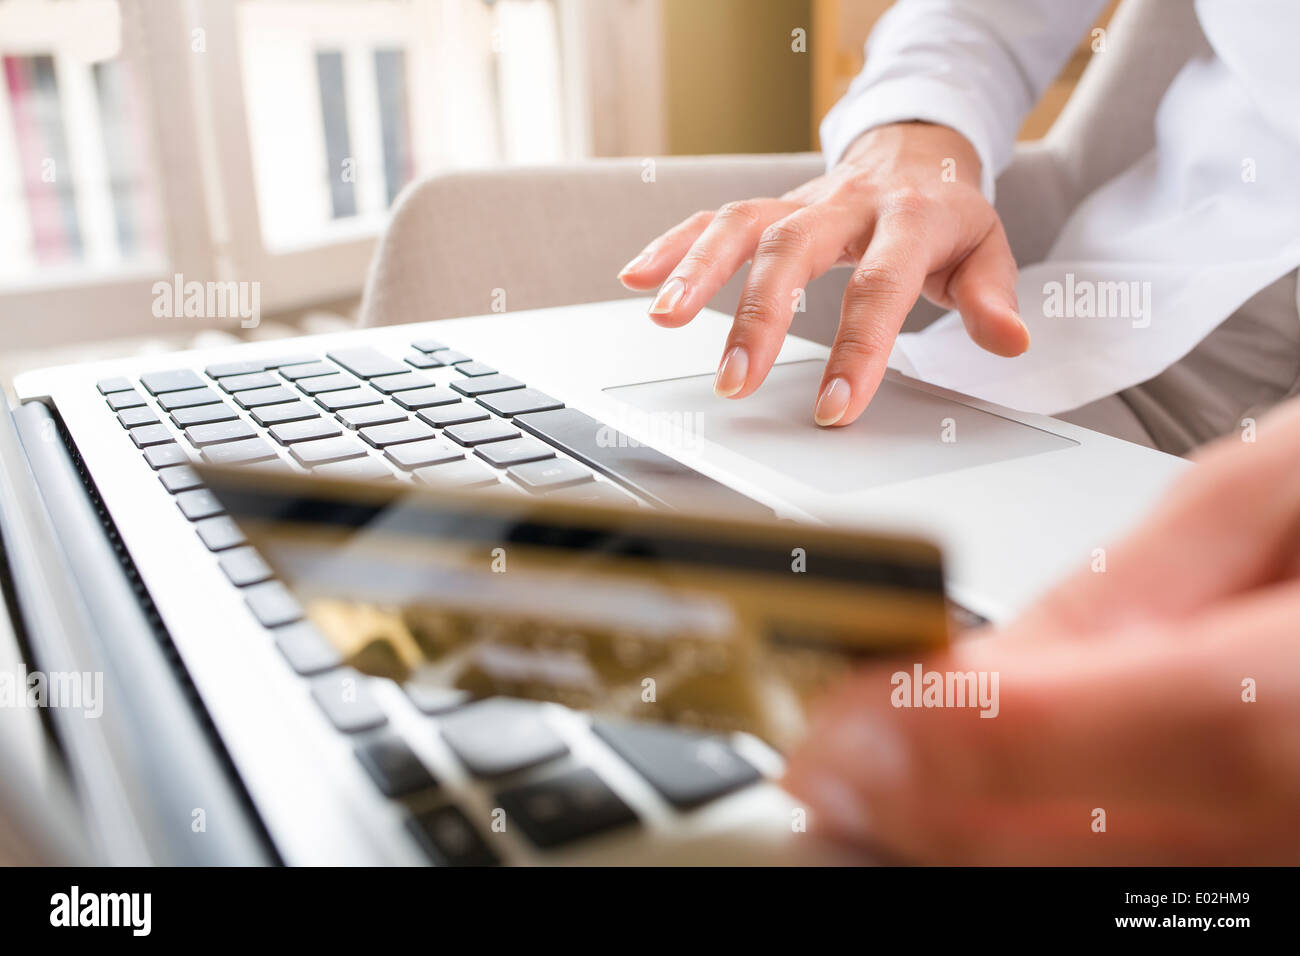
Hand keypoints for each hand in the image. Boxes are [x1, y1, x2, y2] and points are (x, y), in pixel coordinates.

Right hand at [618, 122, 1029, 426]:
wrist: (915, 152)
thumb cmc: (946, 215)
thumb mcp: (986, 249)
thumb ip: (992, 296)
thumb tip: (1009, 339)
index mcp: (909, 219)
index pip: (880, 286)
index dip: (858, 348)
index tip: (836, 405)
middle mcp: (847, 204)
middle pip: (794, 250)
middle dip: (760, 316)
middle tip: (737, 380)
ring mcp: (801, 201)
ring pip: (742, 225)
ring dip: (697, 271)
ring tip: (663, 316)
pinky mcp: (770, 206)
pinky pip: (714, 217)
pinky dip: (672, 245)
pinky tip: (637, 277)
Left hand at [782, 398, 1299, 862]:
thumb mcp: (1273, 495)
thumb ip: (1121, 587)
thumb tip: (983, 664)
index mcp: (1278, 697)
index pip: (1033, 736)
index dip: (908, 736)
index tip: (828, 725)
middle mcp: (1290, 815)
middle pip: (1044, 844)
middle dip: (911, 814)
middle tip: (830, 776)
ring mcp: (1285, 859)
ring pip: (1088, 882)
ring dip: (965, 844)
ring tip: (881, 799)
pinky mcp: (1276, 866)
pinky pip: (1154, 884)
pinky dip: (1051, 851)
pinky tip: (993, 814)